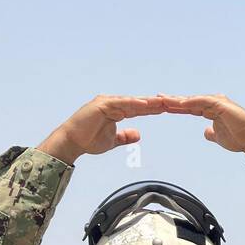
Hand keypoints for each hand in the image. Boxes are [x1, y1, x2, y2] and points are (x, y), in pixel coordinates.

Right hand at [37, 95, 167, 163]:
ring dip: (147, 102)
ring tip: (162, 102)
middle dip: (154, 103)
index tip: (168, 110)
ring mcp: (107, 103)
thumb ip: (125, 136)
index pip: (139, 110)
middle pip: (138, 103)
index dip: (153, 110)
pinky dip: (132, 103)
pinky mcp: (102, 105)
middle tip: (171, 102)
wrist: (73, 142)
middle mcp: (113, 104)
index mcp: (117, 111)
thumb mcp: (113, 140)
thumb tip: (138, 135)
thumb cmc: (89, 140)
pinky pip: (121, 103)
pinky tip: (144, 103)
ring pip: (132, 102)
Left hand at [163, 94, 244, 160]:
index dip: (176, 107)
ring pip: (193, 100)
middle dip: (173, 101)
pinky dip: (191, 102)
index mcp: (211, 110)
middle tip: (156, 99)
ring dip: (179, 100)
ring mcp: (217, 102)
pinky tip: (180, 103)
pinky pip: (203, 101)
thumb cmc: (239, 138)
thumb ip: (211, 133)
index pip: (190, 107)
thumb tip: (206, 132)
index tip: (163, 107)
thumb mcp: (219, 136)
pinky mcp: (221, 104)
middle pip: (189, 101)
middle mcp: (213, 103)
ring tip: (164, 101)